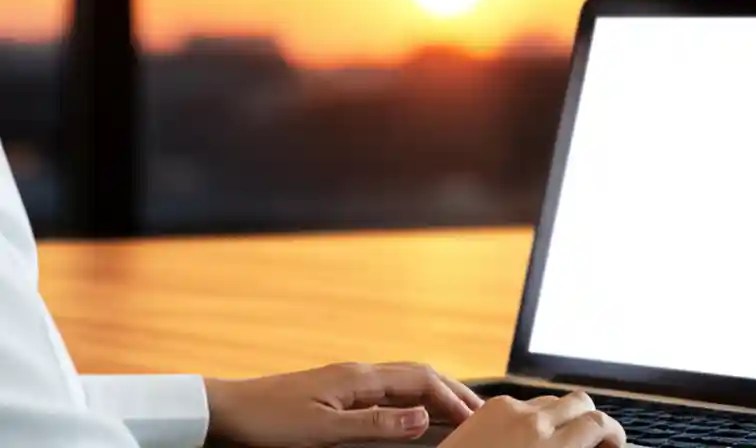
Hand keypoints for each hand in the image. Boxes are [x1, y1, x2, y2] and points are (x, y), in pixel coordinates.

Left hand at [204, 361, 482, 446]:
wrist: (226, 411)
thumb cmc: (269, 422)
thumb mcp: (325, 431)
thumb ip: (376, 424)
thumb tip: (423, 415)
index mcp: (360, 378)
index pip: (422, 381)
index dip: (453, 399)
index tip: (479, 419)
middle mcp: (359, 373)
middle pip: (419, 374)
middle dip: (453, 391)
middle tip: (480, 411)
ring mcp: (347, 380)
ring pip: (404, 380)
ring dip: (434, 393)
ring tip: (457, 410)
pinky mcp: (337, 391)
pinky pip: (388, 390)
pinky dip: (411, 398)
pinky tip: (413, 411)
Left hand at [440, 392, 625, 447]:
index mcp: (550, 447)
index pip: (598, 423)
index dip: (613, 433)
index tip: (614, 445)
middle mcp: (531, 421)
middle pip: (581, 401)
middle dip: (590, 419)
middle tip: (589, 442)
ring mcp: (508, 409)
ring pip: (552, 400)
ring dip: (560, 417)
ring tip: (553, 442)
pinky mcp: (488, 407)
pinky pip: (523, 404)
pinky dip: (531, 417)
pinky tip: (522, 439)